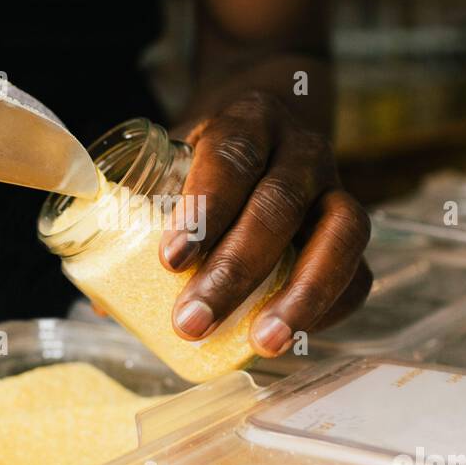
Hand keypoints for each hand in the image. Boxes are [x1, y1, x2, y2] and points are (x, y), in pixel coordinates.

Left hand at [160, 92, 371, 356]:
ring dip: (300, 294)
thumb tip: (106, 304)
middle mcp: (301, 149)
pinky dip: (331, 308)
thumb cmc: (210, 158)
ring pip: (340, 235)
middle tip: (192, 320)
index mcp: (249, 121)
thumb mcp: (173, 160)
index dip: (204, 208)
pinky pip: (359, 271)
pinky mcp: (354, 229)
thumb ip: (140, 217)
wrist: (272, 122)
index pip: (231, 158)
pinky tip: (294, 337)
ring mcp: (337, 187)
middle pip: (278, 205)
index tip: (170, 259)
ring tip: (262, 343)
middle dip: (235, 270)